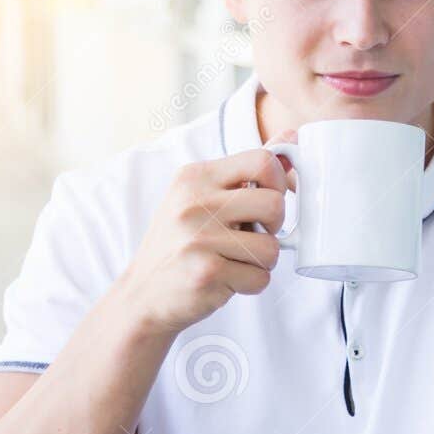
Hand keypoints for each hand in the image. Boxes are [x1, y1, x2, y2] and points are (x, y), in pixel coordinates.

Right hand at [116, 133, 294, 336]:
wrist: (142, 294)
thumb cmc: (179, 244)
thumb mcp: (199, 198)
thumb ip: (243, 173)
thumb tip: (291, 139)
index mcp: (195, 177)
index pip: (262, 161)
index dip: (279, 182)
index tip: (271, 198)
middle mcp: (194, 203)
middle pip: (275, 204)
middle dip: (274, 226)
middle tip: (254, 234)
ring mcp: (199, 238)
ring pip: (272, 247)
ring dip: (262, 260)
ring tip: (236, 260)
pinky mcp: (207, 272)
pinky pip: (260, 277)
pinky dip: (251, 283)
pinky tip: (226, 279)